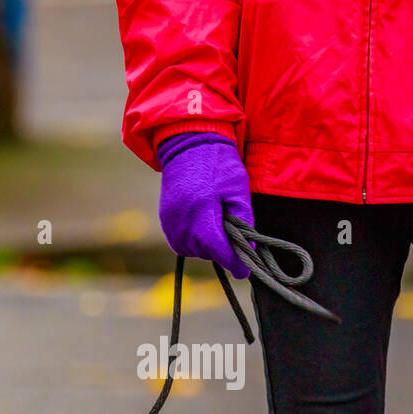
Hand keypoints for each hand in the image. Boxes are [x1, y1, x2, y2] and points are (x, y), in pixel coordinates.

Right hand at [157, 132, 253, 277]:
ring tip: (216, 229)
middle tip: (233, 237)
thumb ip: (244, 222)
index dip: (235, 263)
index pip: (219, 250)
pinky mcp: (164, 218)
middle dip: (221, 251)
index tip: (245, 270)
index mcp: (202, 213)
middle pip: (205, 253)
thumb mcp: (238, 190)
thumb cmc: (218, 164)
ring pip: (191, 250)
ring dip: (205, 247)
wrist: (188, 143)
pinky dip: (192, 240)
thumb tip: (248, 250)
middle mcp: (182, 221)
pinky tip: (202, 227)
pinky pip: (178, 241)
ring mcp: (170, 221)